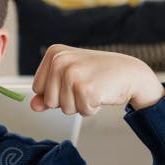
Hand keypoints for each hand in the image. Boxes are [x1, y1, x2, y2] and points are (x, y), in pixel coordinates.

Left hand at [30, 45, 164, 115]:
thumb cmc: (99, 74)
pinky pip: (81, 111)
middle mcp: (60, 60)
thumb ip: (48, 92)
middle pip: (49, 100)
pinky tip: (101, 93)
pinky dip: (92, 108)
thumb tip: (33, 106)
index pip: (37, 88)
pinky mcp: (86, 89)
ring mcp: (72, 74)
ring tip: (93, 89)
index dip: (55, 92)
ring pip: (64, 109)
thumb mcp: (70, 78)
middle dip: (67, 101)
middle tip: (85, 86)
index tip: (72, 81)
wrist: (130, 72)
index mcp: (54, 53)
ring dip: (80, 105)